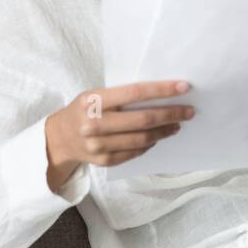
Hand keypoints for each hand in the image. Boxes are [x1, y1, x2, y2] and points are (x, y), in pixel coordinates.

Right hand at [44, 80, 193, 189]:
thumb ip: (121, 95)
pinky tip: (158, 136)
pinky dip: (150, 144)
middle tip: (188, 111)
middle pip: (143, 119)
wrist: (59, 137)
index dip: (162, 90)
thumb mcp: (95, 94)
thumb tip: (160, 94)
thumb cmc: (83, 110)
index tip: (183, 87)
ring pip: (142, 139)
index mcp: (93, 100)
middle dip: (170, 114)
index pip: (135, 93)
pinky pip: (135, 152)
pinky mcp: (104, 160)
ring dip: (164, 131)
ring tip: (177, 124)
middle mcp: (95, 123)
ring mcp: (99, 145)